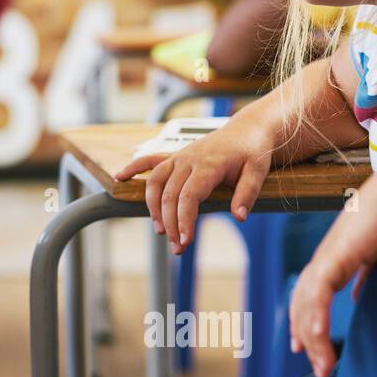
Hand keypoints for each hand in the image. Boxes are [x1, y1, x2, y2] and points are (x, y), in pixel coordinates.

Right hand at [116, 118, 273, 254]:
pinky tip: (119, 178)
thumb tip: (239, 216)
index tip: (186, 241)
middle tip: (177, 248)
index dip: (184, 220)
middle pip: (170, 195)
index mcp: (208, 164)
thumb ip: (247, 193)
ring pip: (156, 182)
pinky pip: (149, 161)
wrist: (248, 129)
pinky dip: (133, 168)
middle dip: (170, 224)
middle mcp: (188, 159)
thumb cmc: (252, 151)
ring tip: (160, 230)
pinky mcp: (175, 156)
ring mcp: (179, 157)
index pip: (189, 196)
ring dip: (153, 207)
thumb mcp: (258, 171)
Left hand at [289, 173, 376, 376]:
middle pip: (304, 305)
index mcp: (331, 259)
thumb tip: (356, 294)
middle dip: (307, 338)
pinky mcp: (337, 256)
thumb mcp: (376, 254)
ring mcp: (326, 257)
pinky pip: (320, 292)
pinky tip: (318, 338)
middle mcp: (322, 259)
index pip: (308, 296)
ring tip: (323, 364)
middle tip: (317, 367)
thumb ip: (362, 274)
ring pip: (309, 304)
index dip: (304, 321)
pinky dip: (317, 316)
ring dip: (314, 337)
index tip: (304, 347)